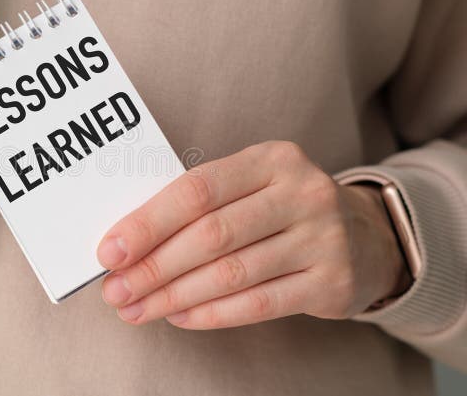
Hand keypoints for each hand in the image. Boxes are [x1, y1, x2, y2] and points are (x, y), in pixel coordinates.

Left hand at [97, 141, 410, 328]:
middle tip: (115, 291)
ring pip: (231, 273)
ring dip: (174, 296)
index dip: (148, 222)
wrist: (366, 236)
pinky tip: (179, 317)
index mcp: (271, 159)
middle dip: (154, 267)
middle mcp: (301, 192)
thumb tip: (128, 243)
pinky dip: (211, 314)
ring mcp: (323, 237)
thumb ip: (200, 205)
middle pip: (211, 235)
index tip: (109, 251)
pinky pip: (259, 303)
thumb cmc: (282, 209)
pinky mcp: (331, 282)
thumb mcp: (251, 187)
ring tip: (137, 309)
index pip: (197, 190)